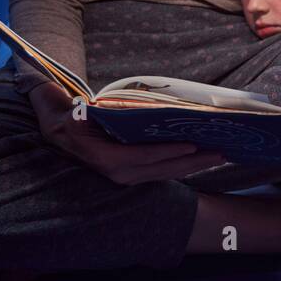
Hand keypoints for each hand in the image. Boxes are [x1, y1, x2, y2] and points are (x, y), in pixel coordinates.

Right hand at [29, 82, 225, 184]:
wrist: (59, 131)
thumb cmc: (72, 117)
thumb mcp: (79, 111)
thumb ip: (91, 109)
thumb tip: (108, 105)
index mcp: (105, 158)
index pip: (143, 157)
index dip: (168, 153)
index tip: (192, 145)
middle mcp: (118, 172)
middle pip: (163, 169)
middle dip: (194, 162)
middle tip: (222, 152)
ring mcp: (126, 176)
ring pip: (166, 174)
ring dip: (195, 166)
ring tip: (220, 156)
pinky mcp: (134, 174)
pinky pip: (162, 172)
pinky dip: (184, 166)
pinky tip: (203, 158)